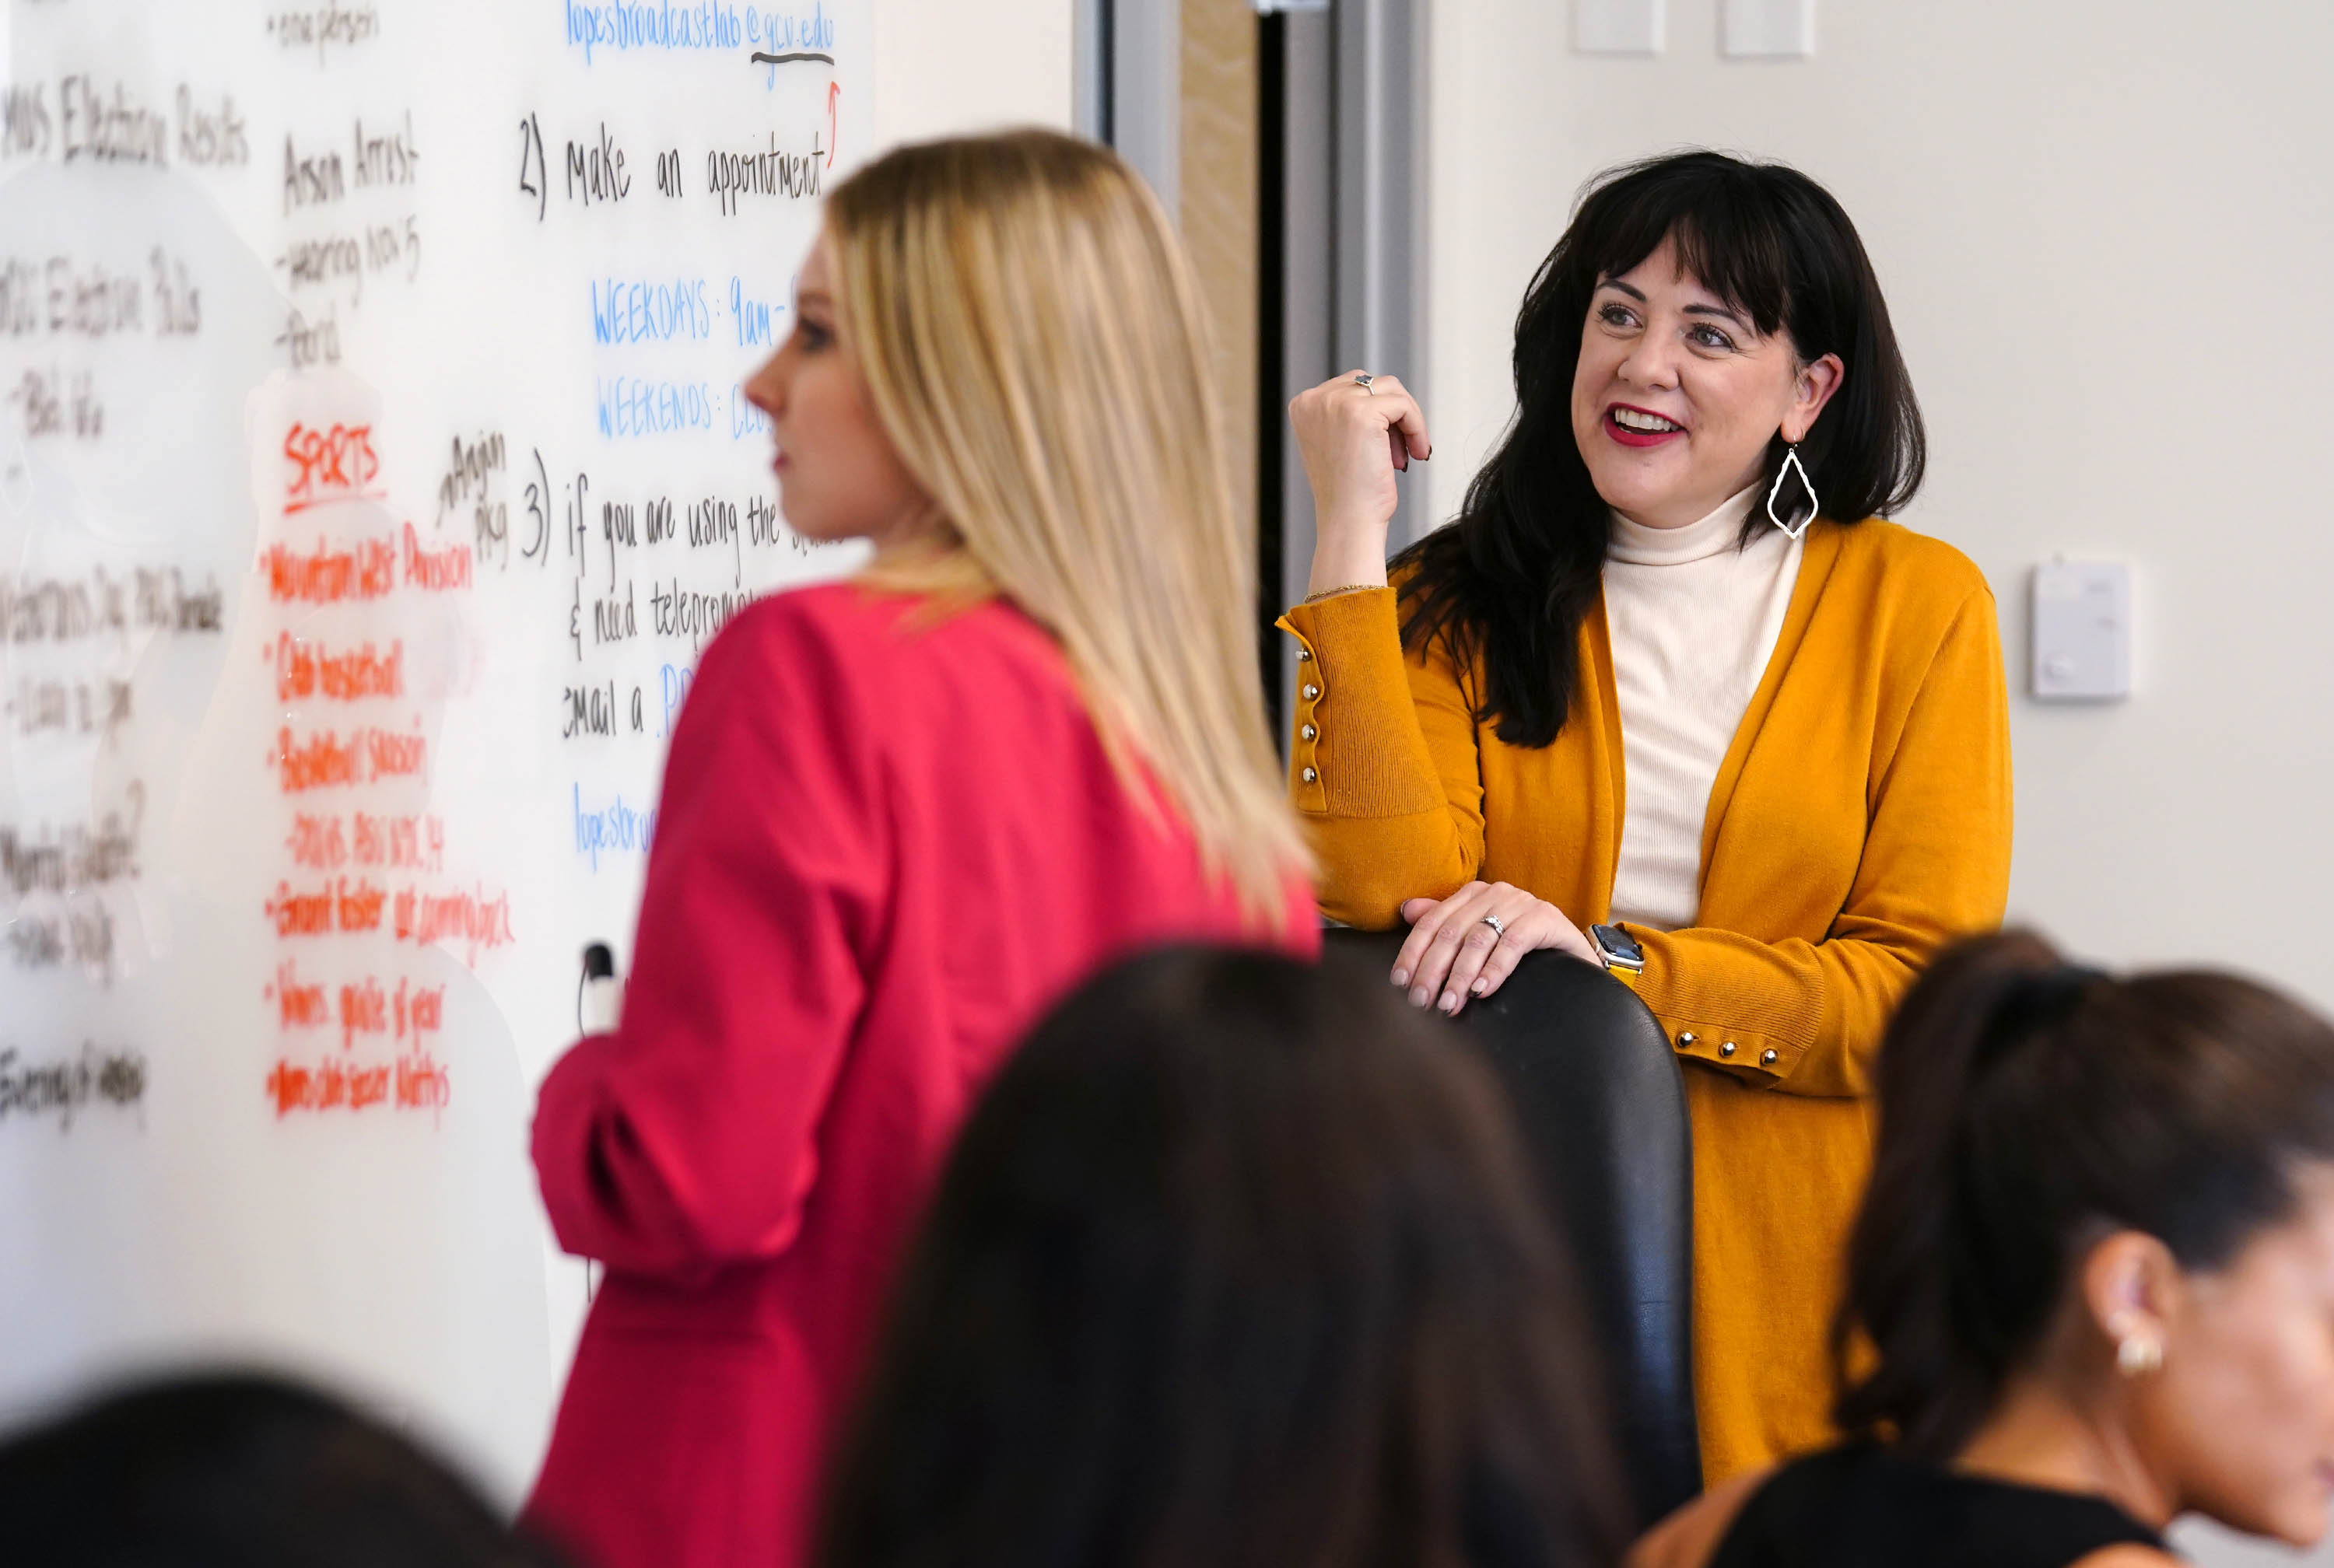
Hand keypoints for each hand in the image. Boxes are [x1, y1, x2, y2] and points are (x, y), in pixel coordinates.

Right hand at [1289, 371, 1430, 594]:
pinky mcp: (1361, 412)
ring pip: (1391, 390)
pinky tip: (1417, 453)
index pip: (1352, 386)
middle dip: (1393, 416)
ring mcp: (1335, 403)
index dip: (1378, 414)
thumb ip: (1349, 415)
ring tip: (1408, 454)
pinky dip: (1417, 428)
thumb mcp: (1338, 443)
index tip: (1386, 447)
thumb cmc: (1348, 494)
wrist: (1348, 523)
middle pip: (1372, 383)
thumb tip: (1385, 394)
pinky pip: (1404, 405)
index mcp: (1304, 405)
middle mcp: (1315, 399)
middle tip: (1399, 453)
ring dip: (1407, 421)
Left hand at [1392, 882, 1600, 1013]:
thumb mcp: (1481, 939)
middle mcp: (1495, 892)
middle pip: (1452, 932)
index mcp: (1473, 895)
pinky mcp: (1545, 917)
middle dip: (1433, 971)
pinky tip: (1482, 991)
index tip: (1400, 983)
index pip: (1433, 922)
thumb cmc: (1522, 951)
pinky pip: (1512, 944)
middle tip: (1422, 1002)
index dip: (1413, 953)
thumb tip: (1406, 911)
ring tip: (1449, 1004)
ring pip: (1479, 939)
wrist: (1574, 957)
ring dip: (1460, 976)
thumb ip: (1445, 923)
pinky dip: (1494, 970)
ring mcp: (1521, 902)